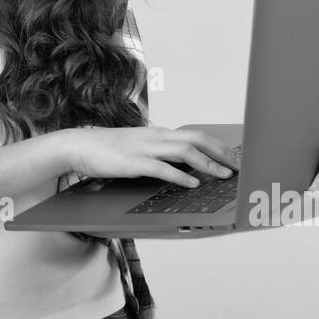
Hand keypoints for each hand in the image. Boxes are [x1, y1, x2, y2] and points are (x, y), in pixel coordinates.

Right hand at [56, 126, 239, 187]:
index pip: (196, 135)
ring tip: (224, 175)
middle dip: (222, 152)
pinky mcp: (134, 163)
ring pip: (185, 151)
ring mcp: (146, 149)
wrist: (80, 145)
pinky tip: (193, 184)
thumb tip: (181, 164)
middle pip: (197, 139)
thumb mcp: (139, 147)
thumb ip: (159, 153)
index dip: (218, 146)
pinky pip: (163, 168)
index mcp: (159, 134)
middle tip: (239, 166)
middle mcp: (156, 137)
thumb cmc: (108, 149)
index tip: (234, 157)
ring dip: (208, 164)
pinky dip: (181, 176)